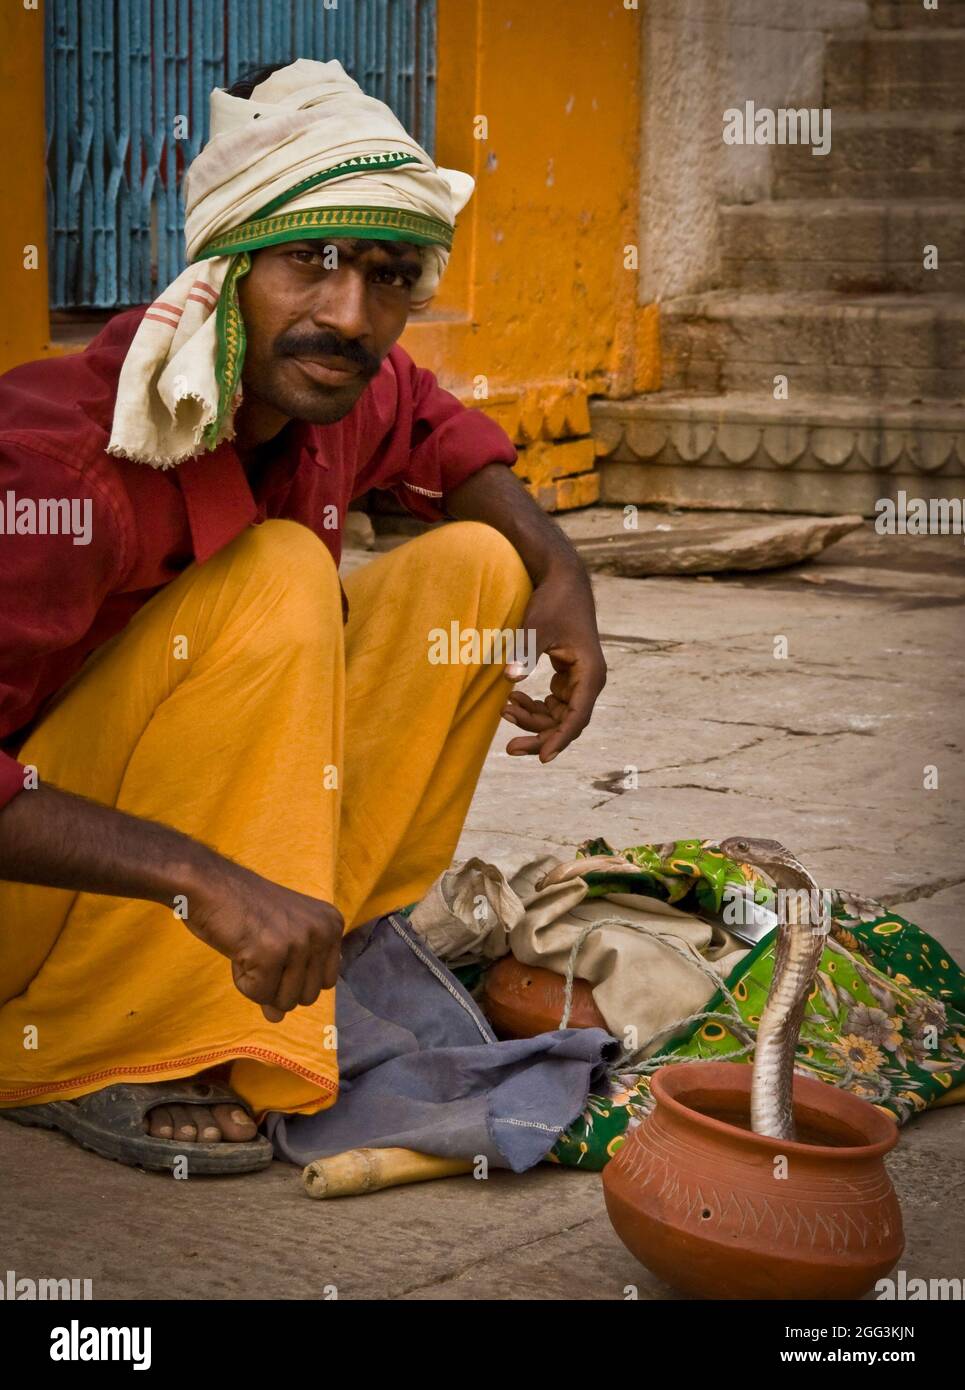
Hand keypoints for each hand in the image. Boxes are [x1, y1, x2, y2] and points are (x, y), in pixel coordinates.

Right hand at [184, 858, 343, 1021]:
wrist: (209, 884)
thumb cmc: (243, 910)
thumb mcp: (278, 940)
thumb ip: (288, 978)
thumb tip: (278, 1019)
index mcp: (332, 925)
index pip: (326, 982)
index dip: (294, 977)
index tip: (275, 950)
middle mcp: (323, 931)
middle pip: (307, 997)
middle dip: (276, 985)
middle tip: (258, 949)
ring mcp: (299, 942)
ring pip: (284, 1001)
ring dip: (258, 984)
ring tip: (249, 948)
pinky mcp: (272, 953)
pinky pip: (259, 995)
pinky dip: (242, 981)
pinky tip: (238, 950)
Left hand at [501, 564, 606, 761]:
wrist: (562, 581)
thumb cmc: (552, 602)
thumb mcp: (536, 627)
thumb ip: (524, 652)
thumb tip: (509, 678)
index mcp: (590, 673)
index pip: (577, 717)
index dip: (559, 739)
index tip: (542, 758)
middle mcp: (589, 681)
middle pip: (567, 723)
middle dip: (539, 736)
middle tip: (509, 748)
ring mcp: (579, 680)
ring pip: (557, 717)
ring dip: (532, 719)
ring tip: (503, 710)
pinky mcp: (568, 677)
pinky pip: (552, 705)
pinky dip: (533, 706)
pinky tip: (511, 699)